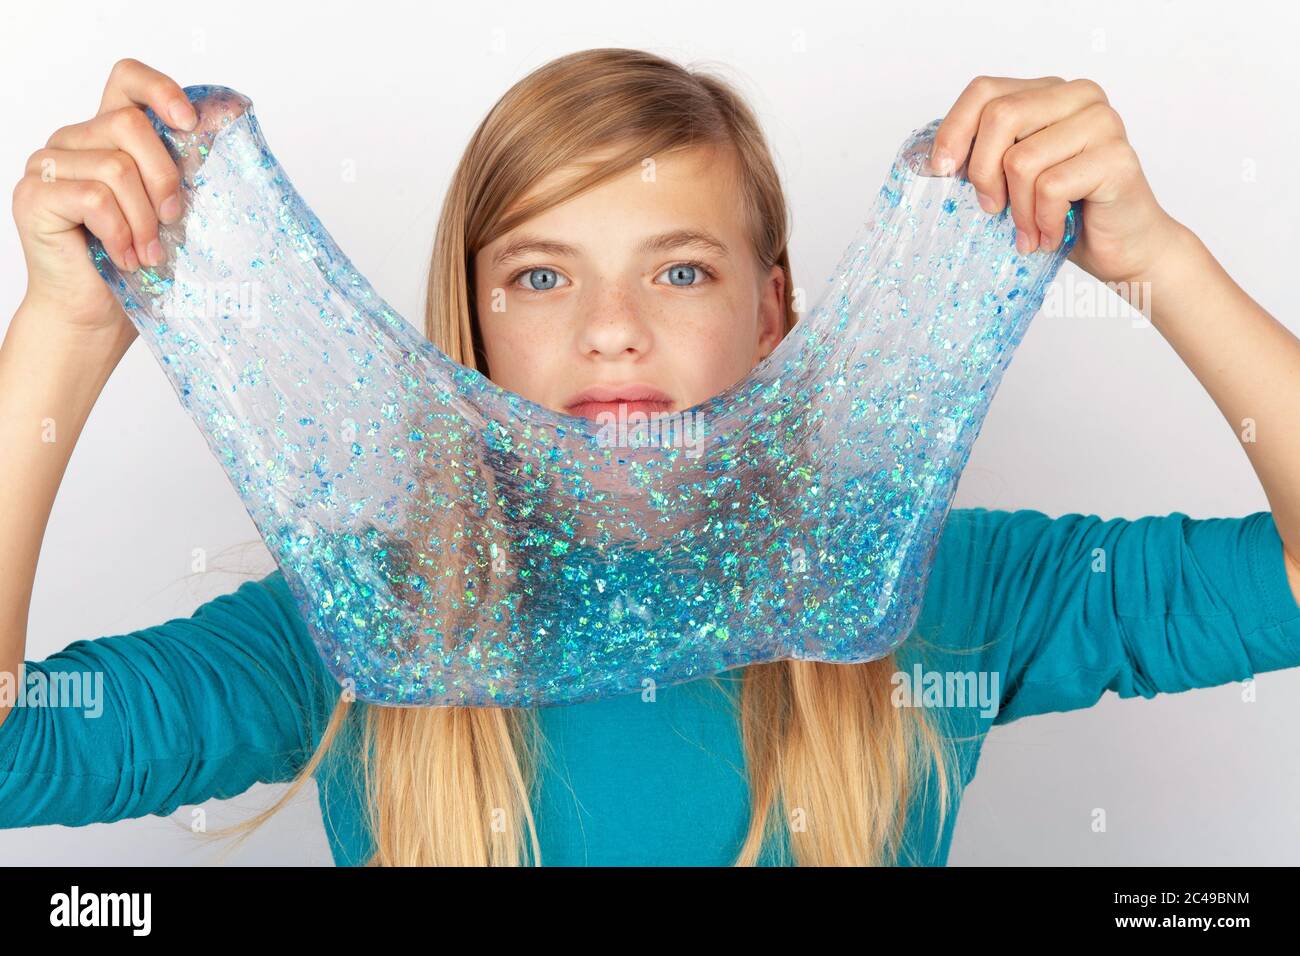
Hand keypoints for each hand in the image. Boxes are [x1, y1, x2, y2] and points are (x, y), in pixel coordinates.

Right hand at [10, 57, 194, 335]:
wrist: (97, 315)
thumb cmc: (139, 264)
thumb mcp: (174, 208)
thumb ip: (189, 165)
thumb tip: (233, 114)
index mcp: (109, 134)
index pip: (128, 79)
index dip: (161, 90)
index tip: (191, 124)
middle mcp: (75, 140)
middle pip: (130, 125)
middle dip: (165, 177)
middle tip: (174, 221)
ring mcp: (49, 164)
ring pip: (116, 167)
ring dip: (144, 219)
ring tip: (149, 253)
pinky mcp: (35, 194)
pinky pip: (93, 197)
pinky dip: (120, 232)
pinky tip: (124, 257)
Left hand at [928, 75, 1183, 286]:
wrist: (1124, 249)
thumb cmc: (1064, 215)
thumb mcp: (1012, 179)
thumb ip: (986, 154)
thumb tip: (937, 162)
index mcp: (1049, 93)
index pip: (985, 90)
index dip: (954, 130)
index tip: (943, 172)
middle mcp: (1079, 96)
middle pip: (1000, 117)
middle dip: (983, 173)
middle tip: (992, 210)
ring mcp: (1103, 122)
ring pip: (1022, 160)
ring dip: (1017, 210)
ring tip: (1027, 233)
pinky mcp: (1117, 157)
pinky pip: (1050, 188)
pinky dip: (1041, 222)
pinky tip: (1049, 237)